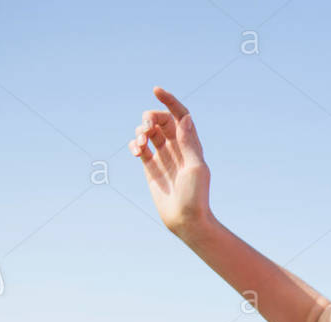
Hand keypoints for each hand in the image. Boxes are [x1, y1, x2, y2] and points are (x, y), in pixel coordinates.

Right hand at [130, 87, 212, 239]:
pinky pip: (140, 148)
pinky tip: (136, 151)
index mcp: (191, 144)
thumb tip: (185, 117)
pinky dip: (135, 144)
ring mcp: (164, 157)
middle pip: (161, 120)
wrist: (186, 220)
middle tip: (147, 129)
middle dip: (150, 118)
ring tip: (141, 144)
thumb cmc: (195, 196)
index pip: (180, 115)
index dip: (169, 101)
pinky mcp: (151, 168)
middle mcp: (177, 148)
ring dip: (141, 131)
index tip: (156, 90)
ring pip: (149, 133)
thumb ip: (189, 142)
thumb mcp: (195, 167)